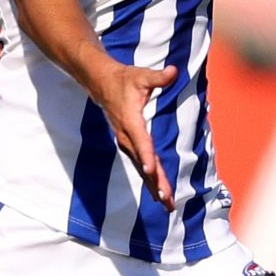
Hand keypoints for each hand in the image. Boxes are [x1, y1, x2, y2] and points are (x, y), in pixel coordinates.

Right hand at [86, 57, 179, 206]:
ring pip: (141, 168)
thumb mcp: (142, 75)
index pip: (140, 141)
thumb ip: (159, 78)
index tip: (150, 171)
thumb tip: (173, 72)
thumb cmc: (124, 79)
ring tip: (167, 204)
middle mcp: (127, 136)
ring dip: (154, 186)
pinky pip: (140, 165)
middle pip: (142, 162)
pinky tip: (159, 194)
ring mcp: (127, 142)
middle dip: (154, 181)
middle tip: (166, 198)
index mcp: (131, 121)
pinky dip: (150, 180)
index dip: (145, 155)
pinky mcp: (129, 145)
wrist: (101, 83)